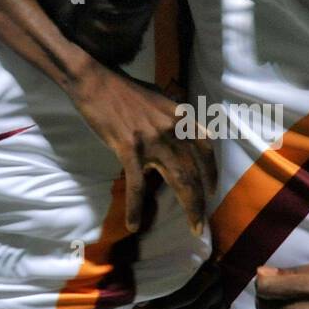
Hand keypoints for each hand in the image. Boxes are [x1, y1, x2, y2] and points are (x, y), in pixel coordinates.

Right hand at [72, 66, 215, 234]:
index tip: (212, 190)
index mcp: (180, 117)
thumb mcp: (159, 101)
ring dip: (189, 207)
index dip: (211, 172)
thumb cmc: (125, 90)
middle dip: (201, 200)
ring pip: (178, 179)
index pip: (205, 148)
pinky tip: (134, 224)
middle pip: (195, 171)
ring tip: (193, 227)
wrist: (96, 81)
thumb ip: (171, 120)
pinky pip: (136, 184)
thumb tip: (175, 139)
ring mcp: (152, 139)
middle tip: (202, 223)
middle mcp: (172, 129)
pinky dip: (135, 207)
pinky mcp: (129, 148)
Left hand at [132, 262, 225, 308]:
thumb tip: (135, 288)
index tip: (138, 302)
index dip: (161, 295)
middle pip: (190, 298)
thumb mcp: (172, 262)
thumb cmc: (178, 267)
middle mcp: (215, 280)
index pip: (183, 280)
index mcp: (203, 262)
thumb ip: (160, 270)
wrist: (203, 275)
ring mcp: (219, 297)